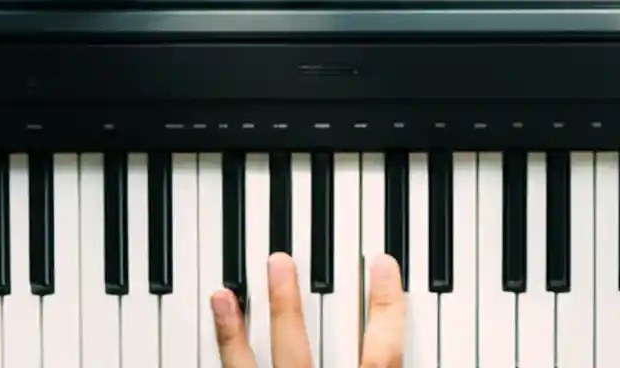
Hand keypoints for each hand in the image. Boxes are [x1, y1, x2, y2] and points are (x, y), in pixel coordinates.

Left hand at [211, 252, 405, 367]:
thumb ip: (397, 363)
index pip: (380, 358)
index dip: (384, 310)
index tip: (382, 265)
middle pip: (296, 357)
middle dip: (286, 308)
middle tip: (278, 262)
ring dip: (234, 336)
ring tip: (223, 296)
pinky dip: (228, 354)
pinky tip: (222, 328)